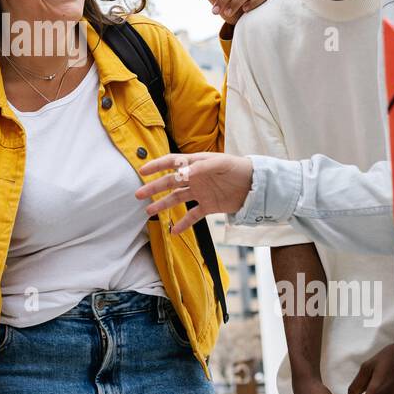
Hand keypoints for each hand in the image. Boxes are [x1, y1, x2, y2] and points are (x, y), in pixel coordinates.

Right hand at [135, 152, 253, 234]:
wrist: (255, 184)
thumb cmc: (238, 168)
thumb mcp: (220, 164)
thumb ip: (200, 167)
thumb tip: (180, 173)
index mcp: (195, 163)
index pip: (171, 162)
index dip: (156, 165)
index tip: (142, 171)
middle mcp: (194, 178)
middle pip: (169, 182)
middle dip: (153, 188)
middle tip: (138, 195)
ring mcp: (200, 192)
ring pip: (176, 199)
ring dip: (163, 205)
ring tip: (149, 211)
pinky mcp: (208, 206)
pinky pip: (192, 216)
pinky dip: (183, 223)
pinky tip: (174, 231)